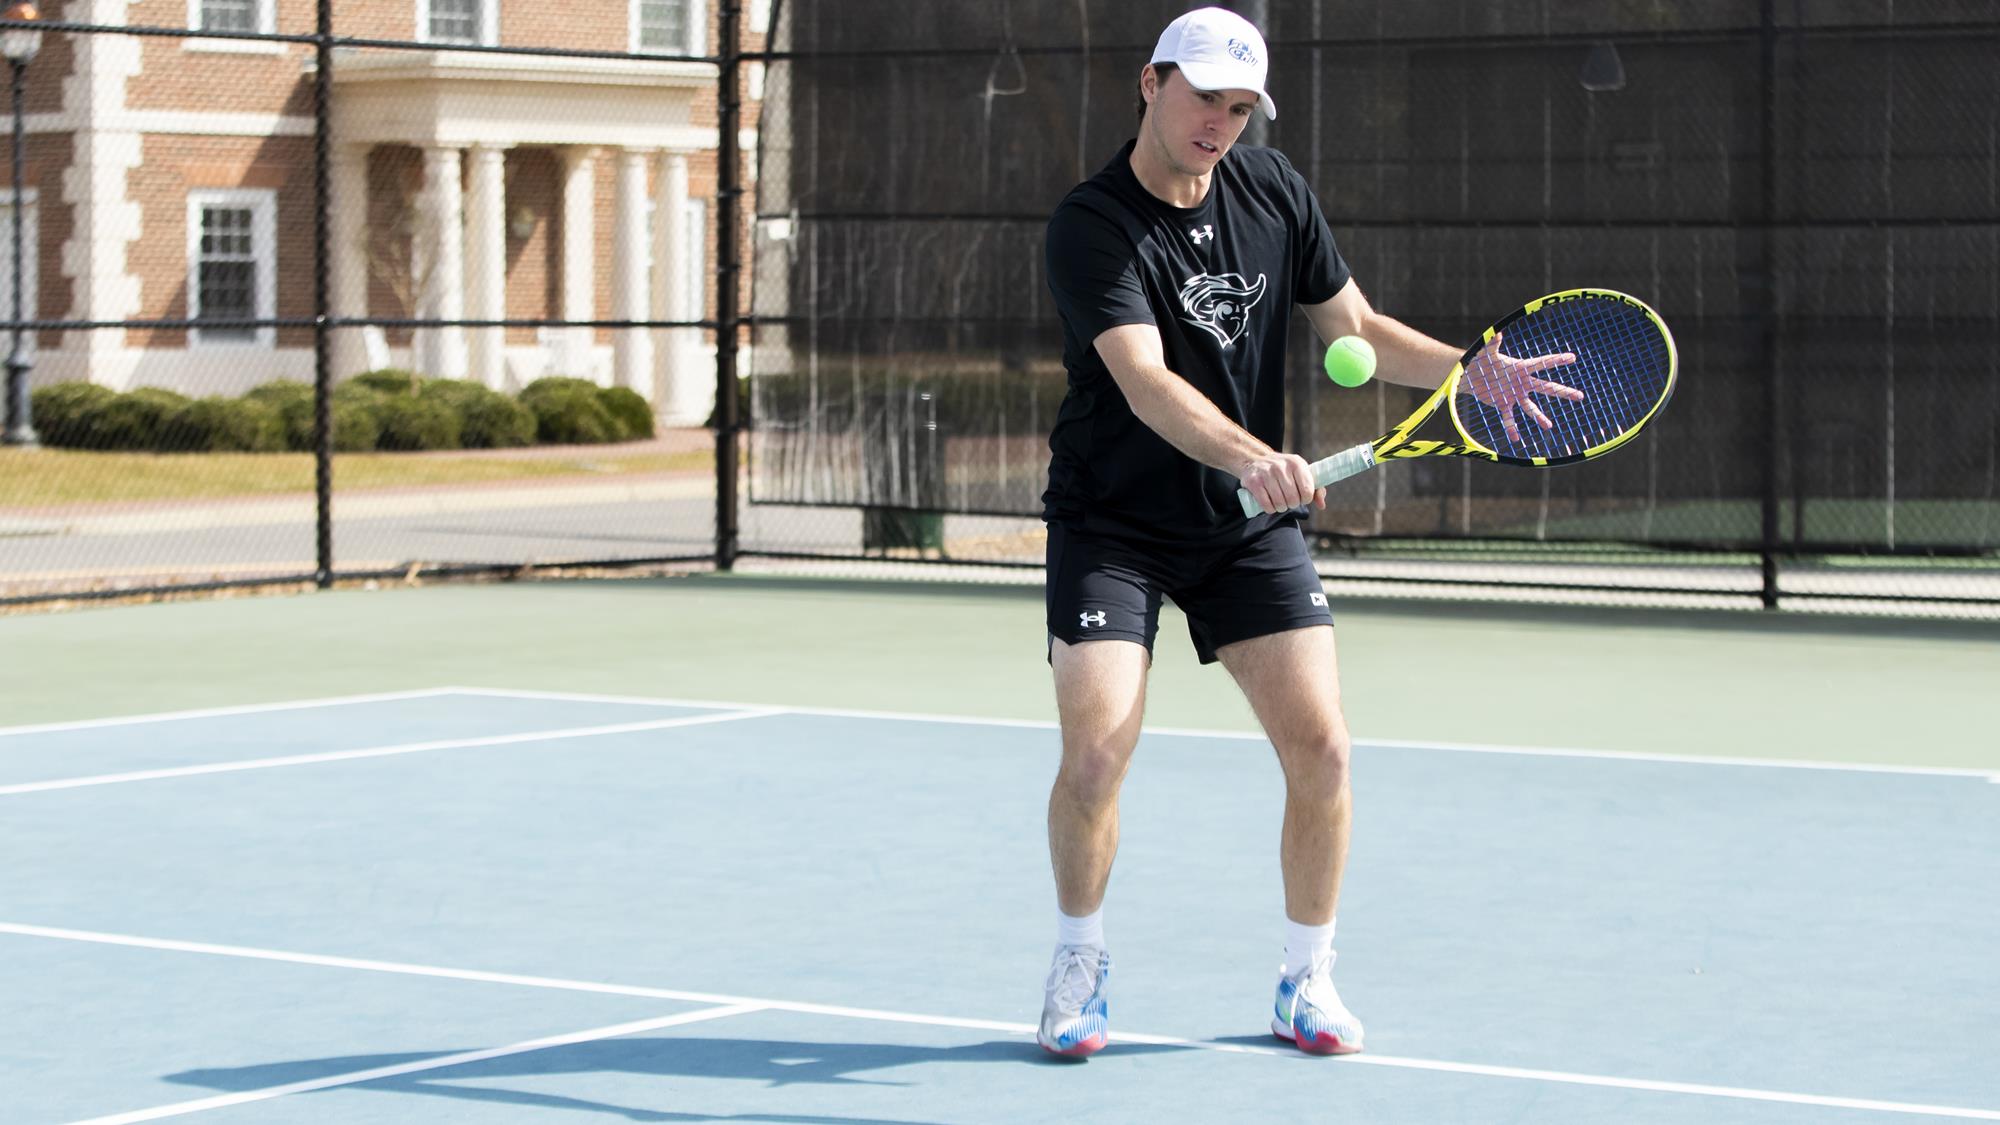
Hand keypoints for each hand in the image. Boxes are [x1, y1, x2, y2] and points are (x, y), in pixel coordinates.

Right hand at [1237, 451, 1325, 514]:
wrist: (1255, 460)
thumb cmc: (1283, 470)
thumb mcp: (1300, 473)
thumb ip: (1315, 488)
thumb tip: (1322, 505)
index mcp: (1296, 463)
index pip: (1307, 491)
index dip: (1305, 499)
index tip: (1301, 497)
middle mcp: (1281, 466)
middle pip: (1293, 499)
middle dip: (1292, 504)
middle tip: (1289, 501)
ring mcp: (1266, 474)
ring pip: (1280, 503)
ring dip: (1281, 508)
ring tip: (1280, 502)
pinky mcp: (1254, 482)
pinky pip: (1266, 505)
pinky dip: (1270, 509)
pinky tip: (1270, 504)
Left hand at [1459, 332, 1583, 444]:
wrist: (1472, 375)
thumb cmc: (1481, 360)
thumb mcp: (1486, 352)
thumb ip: (1492, 344)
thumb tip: (1496, 333)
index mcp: (1521, 367)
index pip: (1542, 363)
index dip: (1556, 360)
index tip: (1572, 358)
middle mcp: (1522, 383)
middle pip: (1546, 387)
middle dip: (1563, 392)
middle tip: (1580, 396)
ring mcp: (1515, 395)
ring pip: (1530, 408)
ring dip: (1539, 417)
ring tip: (1549, 426)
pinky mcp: (1504, 404)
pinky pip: (1509, 418)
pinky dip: (1512, 428)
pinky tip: (1516, 438)